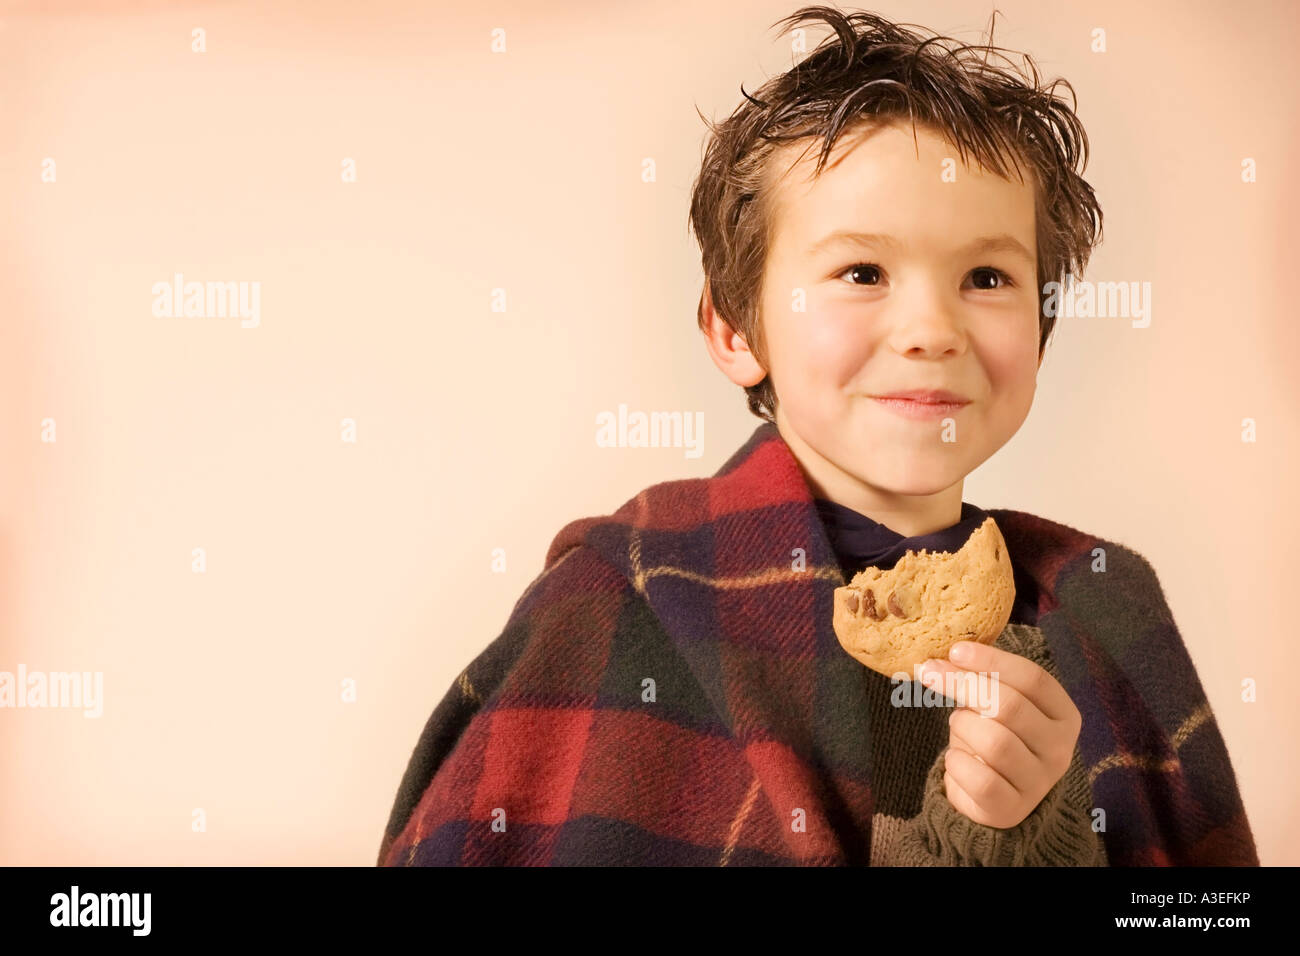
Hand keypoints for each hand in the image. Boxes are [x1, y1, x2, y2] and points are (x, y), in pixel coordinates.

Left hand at [917, 640, 1081, 828]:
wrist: (994, 797)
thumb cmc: (994, 736)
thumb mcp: (996, 704)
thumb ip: (979, 680)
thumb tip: (937, 661)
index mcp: (1064, 715)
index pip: (1034, 679)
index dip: (992, 661)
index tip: (955, 650)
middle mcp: (1059, 749)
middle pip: (1011, 706)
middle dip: (964, 684)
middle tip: (931, 673)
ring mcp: (1039, 782)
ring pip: (995, 742)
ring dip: (963, 726)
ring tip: (958, 726)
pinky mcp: (1012, 808)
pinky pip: (979, 778)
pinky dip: (957, 762)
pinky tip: (957, 759)